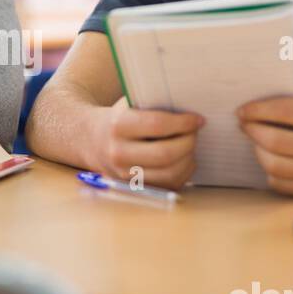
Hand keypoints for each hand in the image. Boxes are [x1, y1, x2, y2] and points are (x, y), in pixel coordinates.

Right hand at [87, 98, 204, 189]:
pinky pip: (170, 185)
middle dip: (189, 142)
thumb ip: (156, 104)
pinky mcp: (136, 189)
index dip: (183, 122)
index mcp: (118, 126)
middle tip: (195, 132)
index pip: (157, 125)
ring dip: (189, 158)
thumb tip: (192, 109)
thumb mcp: (131, 104)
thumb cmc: (122, 118)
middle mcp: (119, 154)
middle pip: (166, 154)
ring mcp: (126, 176)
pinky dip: (184, 172)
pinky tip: (183, 158)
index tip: (197, 119)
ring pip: (170, 173)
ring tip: (190, 145)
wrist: (95, 141)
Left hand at [237, 74, 292, 197]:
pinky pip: (279, 182)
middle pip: (274, 141)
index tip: (242, 110)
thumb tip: (271, 81)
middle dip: (252, 130)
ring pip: (273, 165)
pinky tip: (268, 157)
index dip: (258, 110)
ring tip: (254, 140)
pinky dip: (268, 170)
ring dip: (257, 150)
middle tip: (243, 123)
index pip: (286, 112)